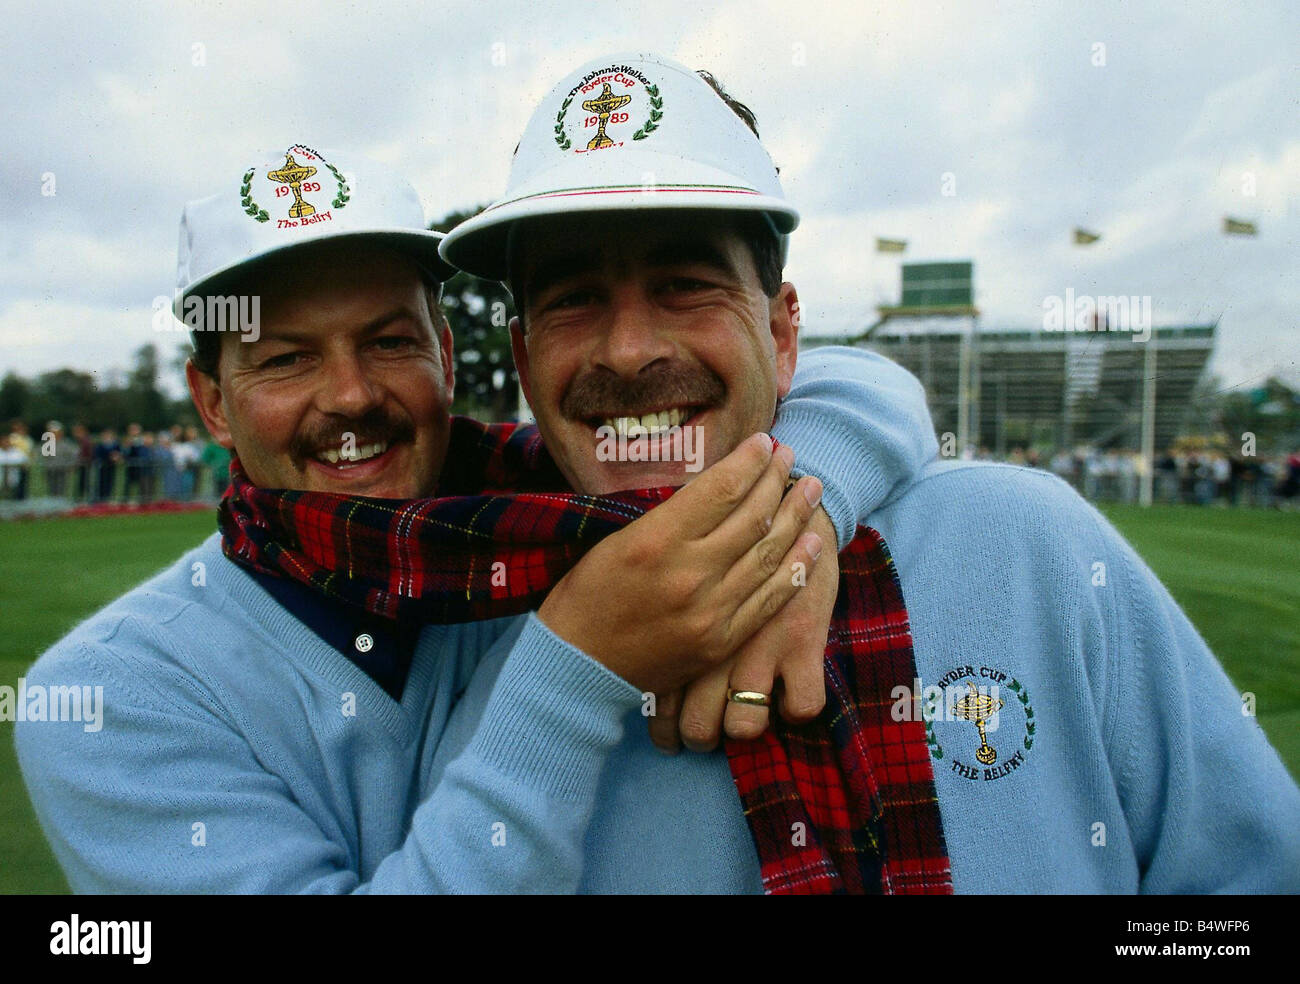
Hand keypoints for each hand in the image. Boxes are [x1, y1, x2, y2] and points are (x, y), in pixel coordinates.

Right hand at [537, 433, 825, 695]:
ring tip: (811, 489)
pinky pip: (771, 599)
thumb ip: (669, 516)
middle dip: (777, 479)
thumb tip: (719, 487)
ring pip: (769, 553)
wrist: (580, 667)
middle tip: (791, 455)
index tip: (764, 441)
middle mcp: (689, 574)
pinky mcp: (723, 641)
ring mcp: (711, 612)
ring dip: (797, 516)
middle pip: (752, 515)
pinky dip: (797, 567)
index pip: (720, 488)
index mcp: (656, 541)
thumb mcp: (617, 540)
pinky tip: (813, 542)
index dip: (749, 460)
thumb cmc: (587, 596)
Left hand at [651, 505, 836, 752]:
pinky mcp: (803, 639)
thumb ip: (661, 599)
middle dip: (692, 739)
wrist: (798, 503)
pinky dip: (794, 712)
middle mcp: (713, 629)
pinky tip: (786, 703)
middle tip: (687, 739)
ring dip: (737, 734)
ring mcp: (759, 640)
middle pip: (697, 722)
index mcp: (676, 609)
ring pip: (744, 725)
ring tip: (732, 727)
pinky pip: (801, 704)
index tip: (661, 736)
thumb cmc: (729, 528)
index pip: (659, 694)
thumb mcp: (678, 552)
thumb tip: (627, 648)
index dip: (660, 728)